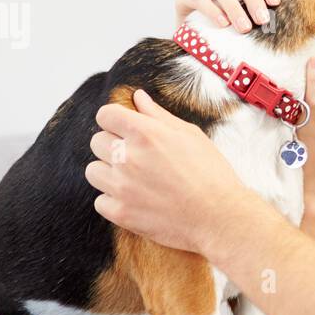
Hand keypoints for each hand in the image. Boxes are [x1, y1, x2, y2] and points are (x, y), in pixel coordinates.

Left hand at [87, 89, 246, 253]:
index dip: (115, 120)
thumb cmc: (211, 174)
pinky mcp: (121, 213)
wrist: (220, 217)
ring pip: (93, 171)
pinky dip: (114, 201)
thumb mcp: (190, 135)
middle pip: (97, 142)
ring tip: (133, 180)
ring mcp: (122, 187)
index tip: (124, 129)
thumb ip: (158, 115)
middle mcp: (128, 157)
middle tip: (136, 158)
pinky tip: (135, 200)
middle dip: (113, 146)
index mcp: (145, 133)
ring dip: (109, 173)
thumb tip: (138, 97)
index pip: (105, 115)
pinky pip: (100, 201)